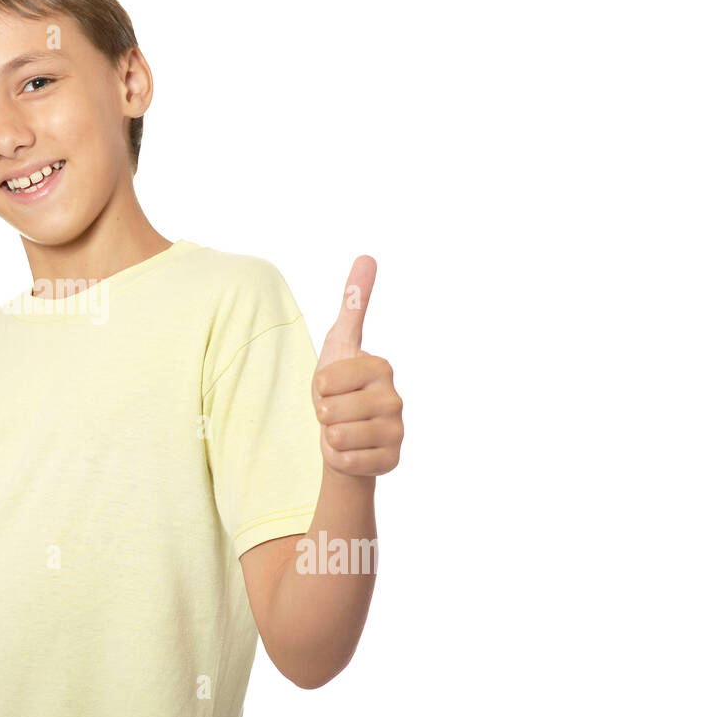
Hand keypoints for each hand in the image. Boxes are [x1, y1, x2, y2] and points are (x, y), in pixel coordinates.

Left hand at [312, 255, 403, 477]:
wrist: (345, 437)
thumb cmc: (339, 389)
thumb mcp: (339, 344)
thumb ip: (353, 303)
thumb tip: (368, 256)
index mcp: (381, 368)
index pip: (328, 379)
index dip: (320, 387)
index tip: (332, 387)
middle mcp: (395, 398)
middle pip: (332, 410)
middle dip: (323, 414)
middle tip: (336, 412)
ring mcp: (397, 431)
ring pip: (339, 436)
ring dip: (330, 436)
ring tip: (342, 431)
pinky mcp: (392, 460)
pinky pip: (348, 461)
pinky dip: (339, 458)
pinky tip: (352, 451)